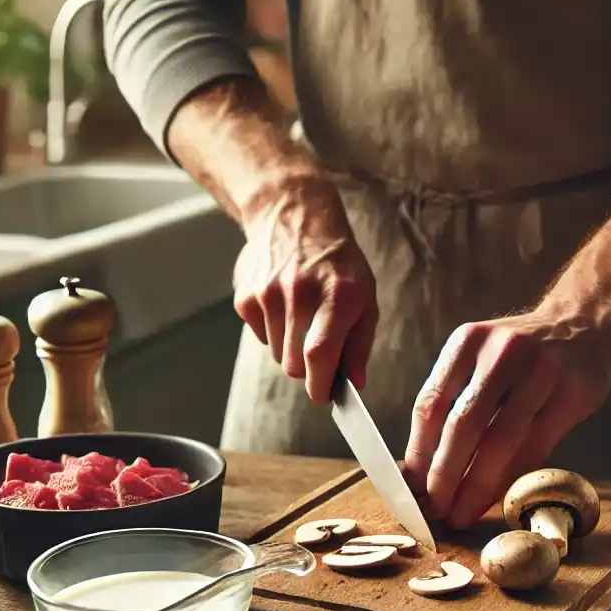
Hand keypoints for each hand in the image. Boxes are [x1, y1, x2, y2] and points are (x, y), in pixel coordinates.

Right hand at [233, 174, 377, 400]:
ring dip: (290, 349)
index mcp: (337, 296)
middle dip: (308, 369)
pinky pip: (261, 336)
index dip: (319, 385)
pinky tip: (283, 305)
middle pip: (294, 364)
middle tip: (319, 352)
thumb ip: (360, 342)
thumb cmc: (338, 263)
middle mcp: (300, 294)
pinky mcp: (246, 296)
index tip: (324, 395)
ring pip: (277, 355)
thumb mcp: (365, 296)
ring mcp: (268, 294)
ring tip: (302, 319)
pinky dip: (273, 331)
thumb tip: (355, 382)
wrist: (294, 216)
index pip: (319, 355)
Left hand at [404, 302, 610, 527]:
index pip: (432, 403)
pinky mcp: (573, 393)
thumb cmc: (520, 355)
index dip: (419, 451)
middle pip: (464, 424)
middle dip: (446, 475)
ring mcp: (542, 370)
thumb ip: (454, 401)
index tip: (414, 487)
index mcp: (468, 341)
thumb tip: (420, 468)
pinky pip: (535, 447)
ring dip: (477, 485)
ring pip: (501, 440)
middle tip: (437, 509)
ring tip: (462, 513)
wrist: (583, 324)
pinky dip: (511, 478)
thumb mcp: (480, 358)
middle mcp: (502, 352)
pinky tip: (496, 497)